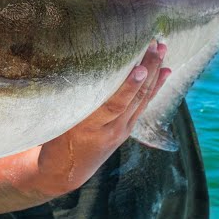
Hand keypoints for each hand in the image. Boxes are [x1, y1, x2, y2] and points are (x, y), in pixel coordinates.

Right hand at [37, 41, 170, 189]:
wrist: (65, 172)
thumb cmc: (53, 142)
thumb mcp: (57, 122)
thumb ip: (71, 101)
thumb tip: (76, 69)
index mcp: (88, 128)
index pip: (114, 106)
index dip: (128, 87)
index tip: (139, 67)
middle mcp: (109, 130)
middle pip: (134, 99)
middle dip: (147, 70)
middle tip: (156, 46)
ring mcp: (120, 131)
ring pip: (142, 100)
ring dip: (154, 74)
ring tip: (162, 51)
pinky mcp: (125, 130)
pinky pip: (143, 105)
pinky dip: (155, 87)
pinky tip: (165, 71)